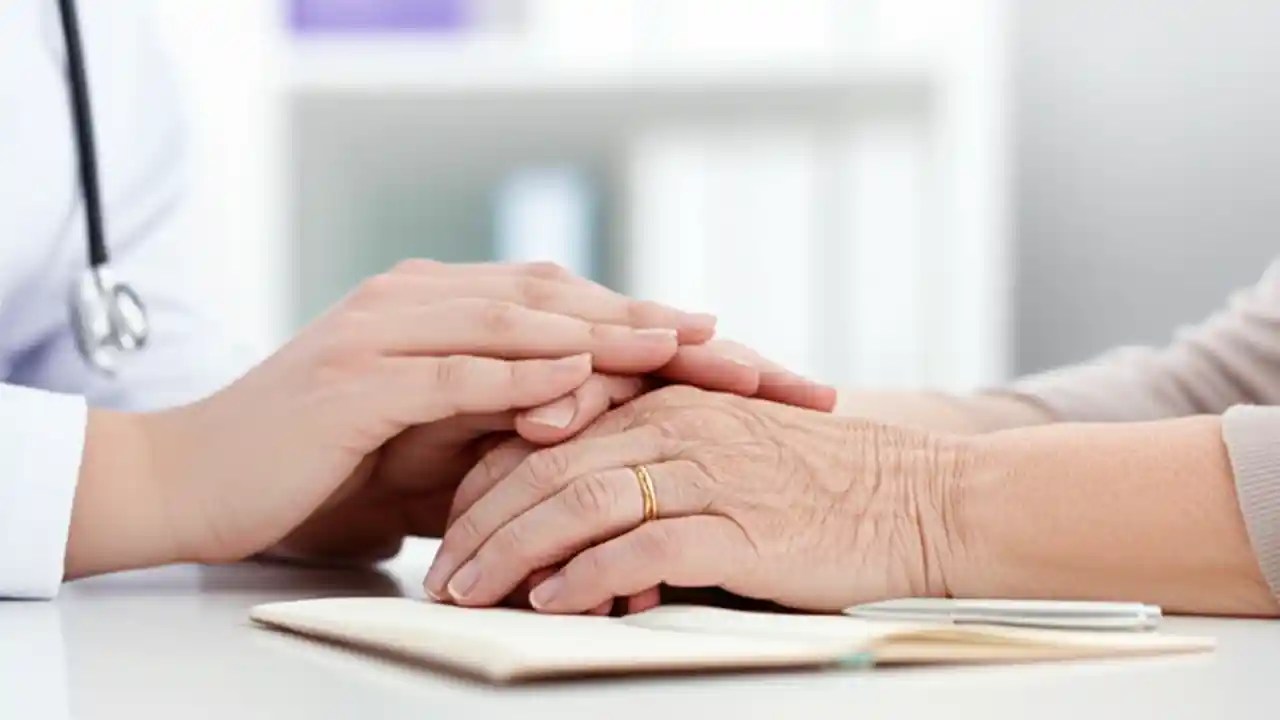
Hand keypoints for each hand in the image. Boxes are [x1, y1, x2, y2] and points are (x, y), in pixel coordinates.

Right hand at [75, 260, 728, 574]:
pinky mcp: (357, 375)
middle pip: (573, 305)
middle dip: (672, 333)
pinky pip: (453, 367)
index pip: (577, 313)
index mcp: (447, 312)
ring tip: (701, 351)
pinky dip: (519, 370)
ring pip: (525, 321)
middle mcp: (424, 302)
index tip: (748, 366)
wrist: (197, 480)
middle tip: (761, 363)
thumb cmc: (320, 472)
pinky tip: (582, 375)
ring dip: (617, 336)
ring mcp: (389, 329)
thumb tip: (588, 441)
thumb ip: (502, 435)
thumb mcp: (433, 456)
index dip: (664, 334)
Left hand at [430, 339, 835, 610]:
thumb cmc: (822, 483)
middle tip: (439, 574)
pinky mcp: (739, 524)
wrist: (920, 497)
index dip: (487, 479)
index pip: (548, 427)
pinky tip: (553, 601)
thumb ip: (653, 472)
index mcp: (667, 398)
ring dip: (514, 550)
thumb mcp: (727, 454)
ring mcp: (708, 469)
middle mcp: (678, 423)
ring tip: (470, 593)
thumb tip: (581, 534)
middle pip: (547, 464)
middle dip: (480, 523)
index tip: (448, 526)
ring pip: (579, 498)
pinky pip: (643, 545)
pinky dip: (589, 574)